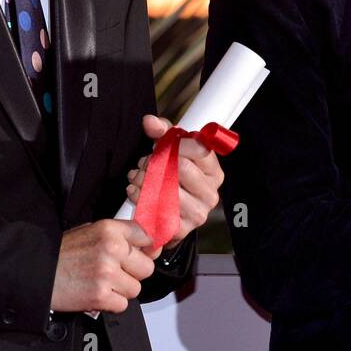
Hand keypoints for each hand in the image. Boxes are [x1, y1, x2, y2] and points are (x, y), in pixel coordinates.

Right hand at [49, 219, 157, 314]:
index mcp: (109, 229)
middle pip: (147, 267)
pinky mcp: (101, 295)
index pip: (147, 236)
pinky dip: (111, 303)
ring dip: (122, 290)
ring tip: (103, 283)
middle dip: (134, 273)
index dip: (147, 248)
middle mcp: (111, 249)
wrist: (36, 273)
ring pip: (136, 288)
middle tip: (117, 273)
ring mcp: (107, 273)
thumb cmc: (62, 254)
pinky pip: (123, 304)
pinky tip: (98, 294)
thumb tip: (147, 245)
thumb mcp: (90, 231)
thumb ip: (118, 236)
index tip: (144, 253)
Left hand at [125, 114, 223, 250]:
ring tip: (138, 176)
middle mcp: (210, 194)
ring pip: (165, 187)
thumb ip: (163, 131)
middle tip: (146, 162)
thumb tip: (150, 121)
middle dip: (157, 161)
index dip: (176, 143)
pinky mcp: (179, 229)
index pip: (200, 150)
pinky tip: (136, 191)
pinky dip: (139, 197)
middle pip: (181, 167)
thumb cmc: (172, 178)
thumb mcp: (172, 151)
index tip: (163, 145)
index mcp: (214, 173)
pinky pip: (155, 208)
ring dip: (144, 179)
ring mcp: (197, 214)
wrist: (165, 213)